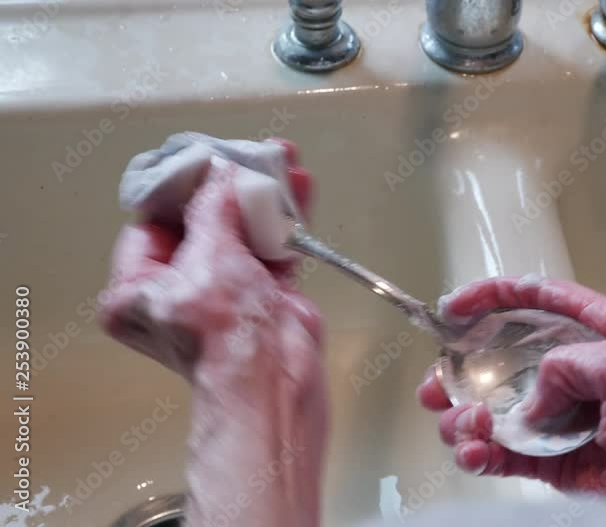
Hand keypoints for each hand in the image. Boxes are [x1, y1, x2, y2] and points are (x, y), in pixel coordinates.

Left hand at [99, 140, 326, 526]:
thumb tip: (220, 174)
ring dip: (262, 198)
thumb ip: (213, 207)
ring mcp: (220, 294)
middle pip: (200, 223)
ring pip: (239, 232)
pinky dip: (284, 221)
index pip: (152, 222)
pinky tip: (297, 189)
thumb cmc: (224, 336)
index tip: (203, 157)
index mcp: (136, 290)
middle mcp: (175, 292)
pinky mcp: (262, 296)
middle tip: (244, 155)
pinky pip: (269, 248)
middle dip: (228, 187)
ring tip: (281, 161)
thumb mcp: (207, 254)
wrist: (275, 376)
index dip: (180, 187)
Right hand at [418, 277, 605, 503]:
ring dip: (474, 419)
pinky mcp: (567, 460)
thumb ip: (565, 366)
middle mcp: (591, 370)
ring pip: (506, 412)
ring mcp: (575, 417)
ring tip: (463, 425)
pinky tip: (475, 452)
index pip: (546, 301)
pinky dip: (487, 454)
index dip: (498, 298)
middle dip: (470, 372)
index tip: (459, 305)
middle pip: (513, 361)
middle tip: (441, 383)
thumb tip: (532, 398)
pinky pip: (514, 454)